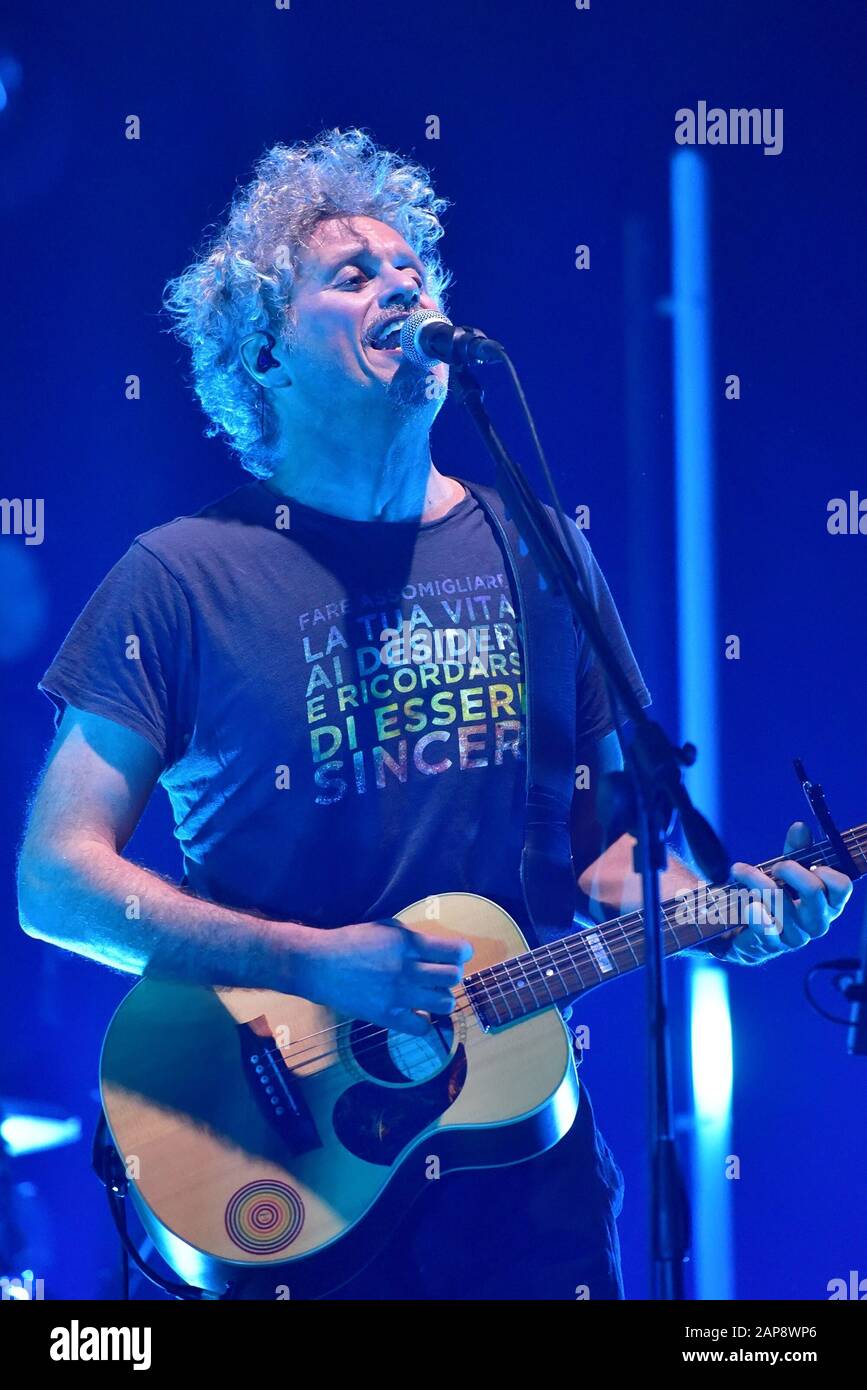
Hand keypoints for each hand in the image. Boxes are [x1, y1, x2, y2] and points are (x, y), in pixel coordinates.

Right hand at [303, 919, 472, 1034]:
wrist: (319, 965)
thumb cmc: (351, 941)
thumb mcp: (386, 928)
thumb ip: (413, 938)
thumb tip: (438, 948)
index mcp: (408, 943)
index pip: (455, 951)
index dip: (463, 953)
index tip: (459, 954)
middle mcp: (407, 969)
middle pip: (453, 977)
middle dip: (452, 975)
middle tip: (441, 975)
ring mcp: (397, 995)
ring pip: (444, 1003)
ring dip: (442, 999)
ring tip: (430, 995)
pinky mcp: (386, 1016)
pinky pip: (420, 1028)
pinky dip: (424, 1023)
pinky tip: (417, 1014)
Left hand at [719, 821, 852, 963]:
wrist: (745, 928)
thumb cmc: (776, 895)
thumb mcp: (788, 870)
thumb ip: (796, 850)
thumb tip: (800, 827)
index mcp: (829, 903)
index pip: (842, 887)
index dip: (827, 871)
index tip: (810, 863)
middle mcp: (817, 922)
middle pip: (814, 892)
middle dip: (790, 871)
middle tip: (775, 865)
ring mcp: (796, 936)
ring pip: (782, 904)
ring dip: (757, 882)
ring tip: (740, 871)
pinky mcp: (772, 946)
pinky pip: (765, 926)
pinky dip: (753, 910)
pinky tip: (747, 902)